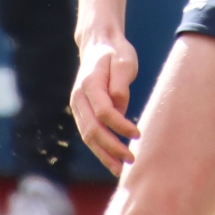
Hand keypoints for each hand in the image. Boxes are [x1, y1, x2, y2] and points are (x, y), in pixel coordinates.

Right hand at [69, 27, 140, 174]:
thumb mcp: (124, 60)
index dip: (120, 126)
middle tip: (130, 159)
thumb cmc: (115, 53)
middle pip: (92, 129)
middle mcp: (79, 97)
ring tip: (119, 169)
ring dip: (103, 154)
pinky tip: (111, 159)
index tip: (137, 134)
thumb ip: (120, 82)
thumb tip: (118, 104)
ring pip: (87, 136)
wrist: (98, 45)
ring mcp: (77, 105)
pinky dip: (99, 148)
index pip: (104, 112)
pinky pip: (88, 134)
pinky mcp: (82, 111)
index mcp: (90, 83)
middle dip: (111, 147)